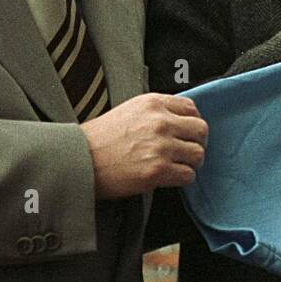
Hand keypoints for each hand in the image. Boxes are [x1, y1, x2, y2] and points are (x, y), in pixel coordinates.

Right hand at [81, 93, 207, 198]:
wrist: (79, 161)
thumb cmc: (99, 139)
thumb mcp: (129, 111)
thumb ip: (155, 112)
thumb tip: (179, 121)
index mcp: (153, 103)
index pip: (191, 108)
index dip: (191, 123)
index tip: (186, 133)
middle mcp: (160, 121)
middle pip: (201, 130)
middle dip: (196, 142)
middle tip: (186, 152)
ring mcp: (160, 146)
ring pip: (198, 154)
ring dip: (190, 162)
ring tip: (176, 166)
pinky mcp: (158, 170)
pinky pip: (188, 175)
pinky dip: (181, 178)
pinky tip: (167, 177)